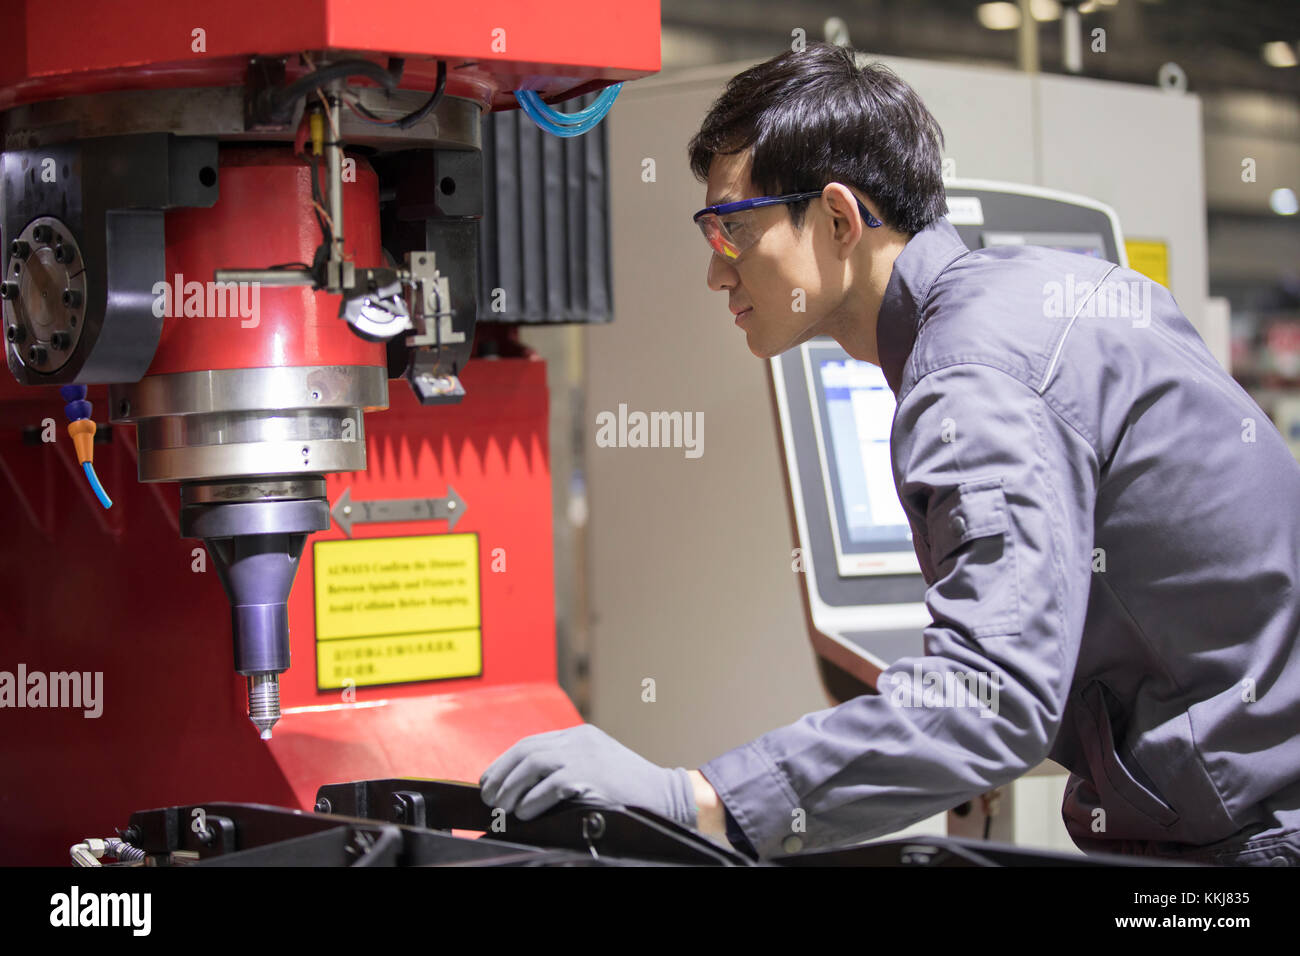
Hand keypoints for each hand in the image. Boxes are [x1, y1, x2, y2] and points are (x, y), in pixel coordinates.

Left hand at [478, 723, 697, 826]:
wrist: (666, 796)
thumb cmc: (629, 788)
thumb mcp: (597, 765)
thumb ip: (567, 767)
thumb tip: (524, 787)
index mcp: (579, 736)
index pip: (531, 743)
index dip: (505, 762)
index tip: (490, 780)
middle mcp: (580, 741)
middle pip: (527, 751)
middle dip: (501, 775)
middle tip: (489, 797)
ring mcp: (586, 757)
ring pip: (533, 764)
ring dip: (511, 788)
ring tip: (503, 807)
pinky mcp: (591, 778)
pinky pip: (552, 786)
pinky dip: (533, 800)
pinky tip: (526, 812)